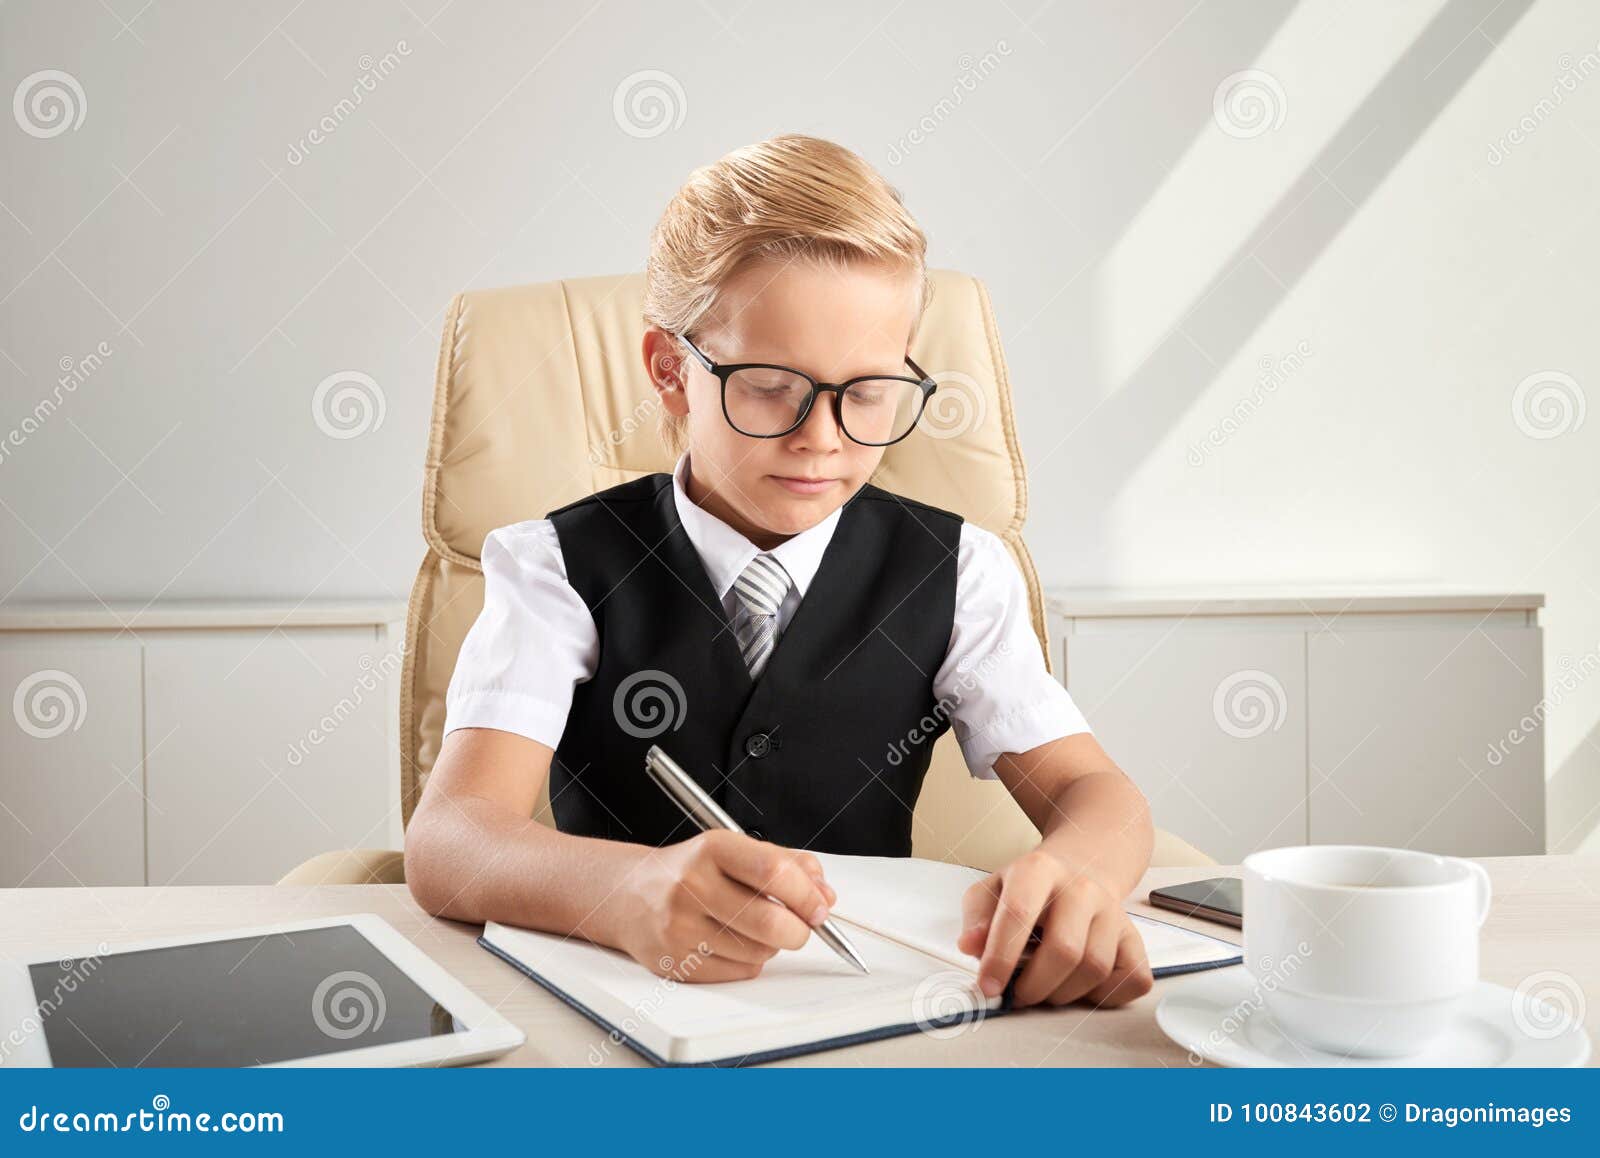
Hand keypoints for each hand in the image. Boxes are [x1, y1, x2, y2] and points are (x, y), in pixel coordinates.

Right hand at [615, 830, 836, 982]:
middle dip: (799, 931)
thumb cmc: (692, 871)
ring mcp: (680, 926)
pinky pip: (739, 973)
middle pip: (770, 921)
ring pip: (758, 952)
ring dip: (772, 946)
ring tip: (755, 930)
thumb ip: (787, 865)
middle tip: (802, 927)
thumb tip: (824, 895)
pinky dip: (750, 963)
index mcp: (712, 849)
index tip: (820, 907)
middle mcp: (692, 885)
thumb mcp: (736, 851)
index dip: (807, 894)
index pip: (773, 871)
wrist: (629, 895)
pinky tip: (733, 944)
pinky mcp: (675, 962)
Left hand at [957, 849, 1152, 1007]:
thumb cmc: (1031, 886)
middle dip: (1035, 985)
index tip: (988, 987)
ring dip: (1063, 993)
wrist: (1084, 864)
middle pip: (1064, 950)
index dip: (1000, 957)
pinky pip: (1132, 979)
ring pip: (1095, 969)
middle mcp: (1082, 888)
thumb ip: (977, 918)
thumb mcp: (993, 889)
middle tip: (1018, 994)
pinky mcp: (1134, 937)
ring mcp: (1114, 912)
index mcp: (1039, 870)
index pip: (1019, 914)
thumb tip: (970, 946)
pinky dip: (1105, 995)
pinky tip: (1080, 985)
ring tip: (1045, 987)